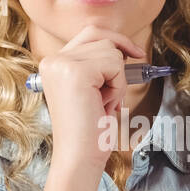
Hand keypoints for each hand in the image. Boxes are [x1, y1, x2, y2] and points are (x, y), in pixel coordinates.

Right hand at [35, 24, 145, 173]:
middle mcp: (53, 60)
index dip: (116, 40)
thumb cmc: (89, 130)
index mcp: (53, 63)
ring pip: (111, 51)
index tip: (136, 54)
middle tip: (117, 88)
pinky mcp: (76, 71)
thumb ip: (97, 65)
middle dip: (118, 60)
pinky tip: (104, 105)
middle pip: (101, 36)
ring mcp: (62, 64)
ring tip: (103, 103)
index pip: (89, 33)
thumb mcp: (93, 90)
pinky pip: (115, 65)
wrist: (79, 157)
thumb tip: (121, 46)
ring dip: (117, 80)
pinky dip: (118, 86)